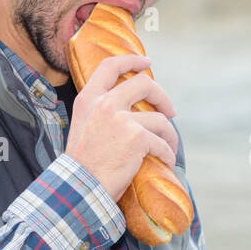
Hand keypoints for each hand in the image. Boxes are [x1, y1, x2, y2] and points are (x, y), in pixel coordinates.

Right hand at [64, 54, 178, 202]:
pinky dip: (167, 154)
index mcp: (88, 99)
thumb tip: (127, 107)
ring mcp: (122, 120)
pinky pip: (162, 143)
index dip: (131, 60)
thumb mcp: (83, 127)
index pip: (110, 67)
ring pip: (160, 119)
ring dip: (169, 135)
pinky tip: (164, 162)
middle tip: (170, 111)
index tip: (147, 62)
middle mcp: (105, 104)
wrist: (80, 188)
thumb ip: (100, 112)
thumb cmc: (83, 165)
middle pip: (144, 84)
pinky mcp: (138, 138)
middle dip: (162, 97)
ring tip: (168, 147)